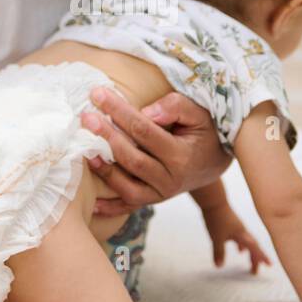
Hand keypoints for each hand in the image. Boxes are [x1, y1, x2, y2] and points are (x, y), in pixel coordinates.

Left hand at [81, 89, 231, 215]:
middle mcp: (171, 179)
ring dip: (104, 170)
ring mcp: (162, 193)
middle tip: (85, 117)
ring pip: (128, 187)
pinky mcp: (154, 200)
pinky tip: (91, 202)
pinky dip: (110, 208)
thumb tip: (145, 113)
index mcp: (182, 155)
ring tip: (85, 151)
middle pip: (132, 158)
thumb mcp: (199, 113)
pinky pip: (130, 206)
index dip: (119, 111)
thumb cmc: (204, 131)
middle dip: (106, 137)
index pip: (144, 130)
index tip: (98, 93)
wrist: (216, 161)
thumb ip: (175, 107)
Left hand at [202, 205, 271, 273]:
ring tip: (249, 261)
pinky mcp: (231, 224)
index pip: (254, 248)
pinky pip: (240, 238)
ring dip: (249, 252)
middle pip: (253, 247)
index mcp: (242, 235)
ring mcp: (237, 227)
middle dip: (255, 259)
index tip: (270, 265)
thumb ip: (219, 252)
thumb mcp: (217, 238)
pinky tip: (238, 249)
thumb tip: (219, 266)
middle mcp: (243, 231)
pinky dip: (241, 245)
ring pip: (247, 242)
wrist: (213, 201)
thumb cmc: (217, 218)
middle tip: (254, 271)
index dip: (262, 257)